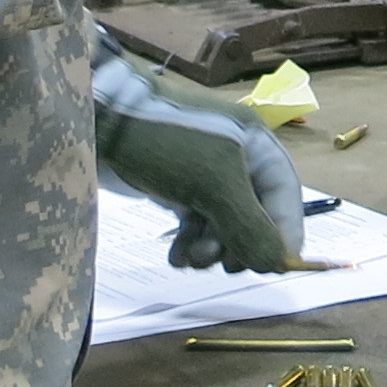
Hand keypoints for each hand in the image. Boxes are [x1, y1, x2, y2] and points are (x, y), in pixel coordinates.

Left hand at [90, 42, 307, 272]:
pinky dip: (190, 245)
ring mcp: (206, 175)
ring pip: (224, 225)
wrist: (102, 120)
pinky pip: (196, 224)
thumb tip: (276, 264)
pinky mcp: (179, 187)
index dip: (285, 231)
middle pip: (256, 215)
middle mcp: (236, 159)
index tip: (276, 267)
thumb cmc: (168, 144)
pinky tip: (176, 259)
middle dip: (240, 244)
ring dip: (212, 250)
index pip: (285, 193)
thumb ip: (249, 225)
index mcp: (256, 144)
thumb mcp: (214, 183)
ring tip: (191, 259)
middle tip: (222, 265)